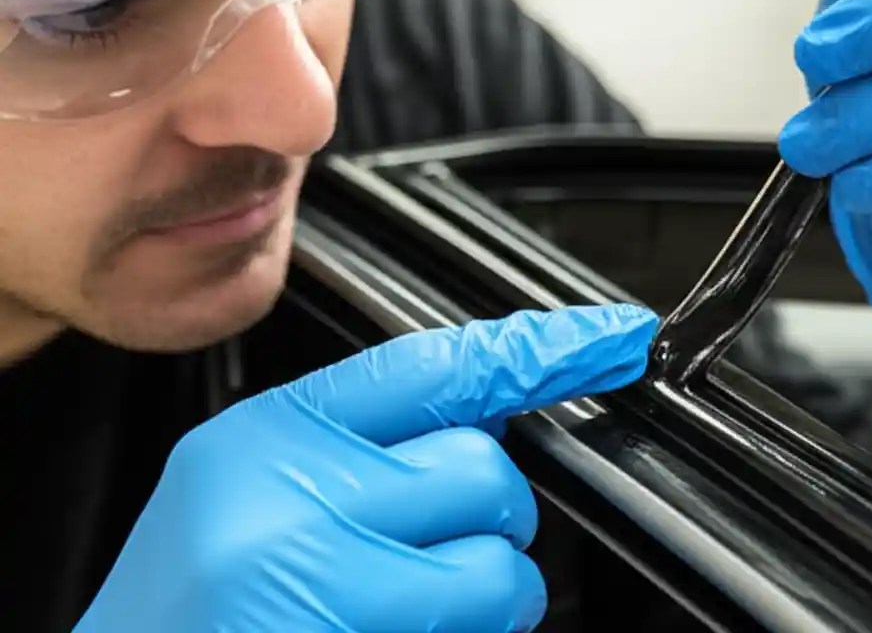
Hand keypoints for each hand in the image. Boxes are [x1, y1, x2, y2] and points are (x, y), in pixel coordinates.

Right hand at [74, 304, 658, 631]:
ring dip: (488, 587)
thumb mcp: (247, 491)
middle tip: (426, 544)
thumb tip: (486, 416)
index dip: (537, 347)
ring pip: (500, 560)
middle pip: (482, 468)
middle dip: (488, 511)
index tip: (612, 337)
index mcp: (265, 439)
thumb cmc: (189, 610)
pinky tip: (400, 632)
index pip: (432, 365)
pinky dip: (473, 632)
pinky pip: (482, 625)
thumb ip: (355, 444)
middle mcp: (291, 500)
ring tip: (410, 604)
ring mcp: (324, 582)